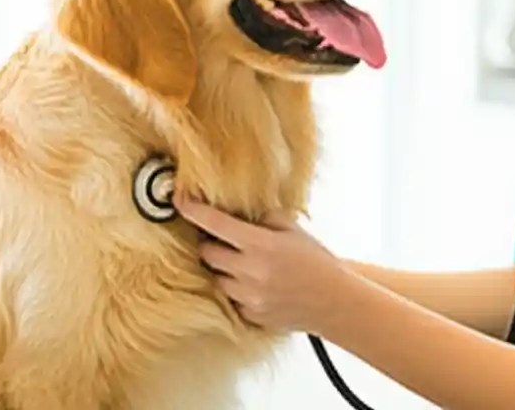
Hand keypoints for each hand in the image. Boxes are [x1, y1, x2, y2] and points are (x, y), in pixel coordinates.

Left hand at [174, 197, 353, 334]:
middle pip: (207, 252)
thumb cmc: (315, 261)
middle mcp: (250, 271)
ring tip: (245, 264)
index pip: (215, 223)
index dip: (194, 210)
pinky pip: (229, 297)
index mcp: (261, 244)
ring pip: (216, 276)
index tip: (180, 200)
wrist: (333, 301)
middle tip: (225, 239)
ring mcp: (248, 296)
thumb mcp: (293, 228)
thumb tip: (236, 210)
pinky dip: (235, 288)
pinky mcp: (249, 314)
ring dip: (223, 268)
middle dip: (211, 243)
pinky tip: (255, 283)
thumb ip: (262, 217)